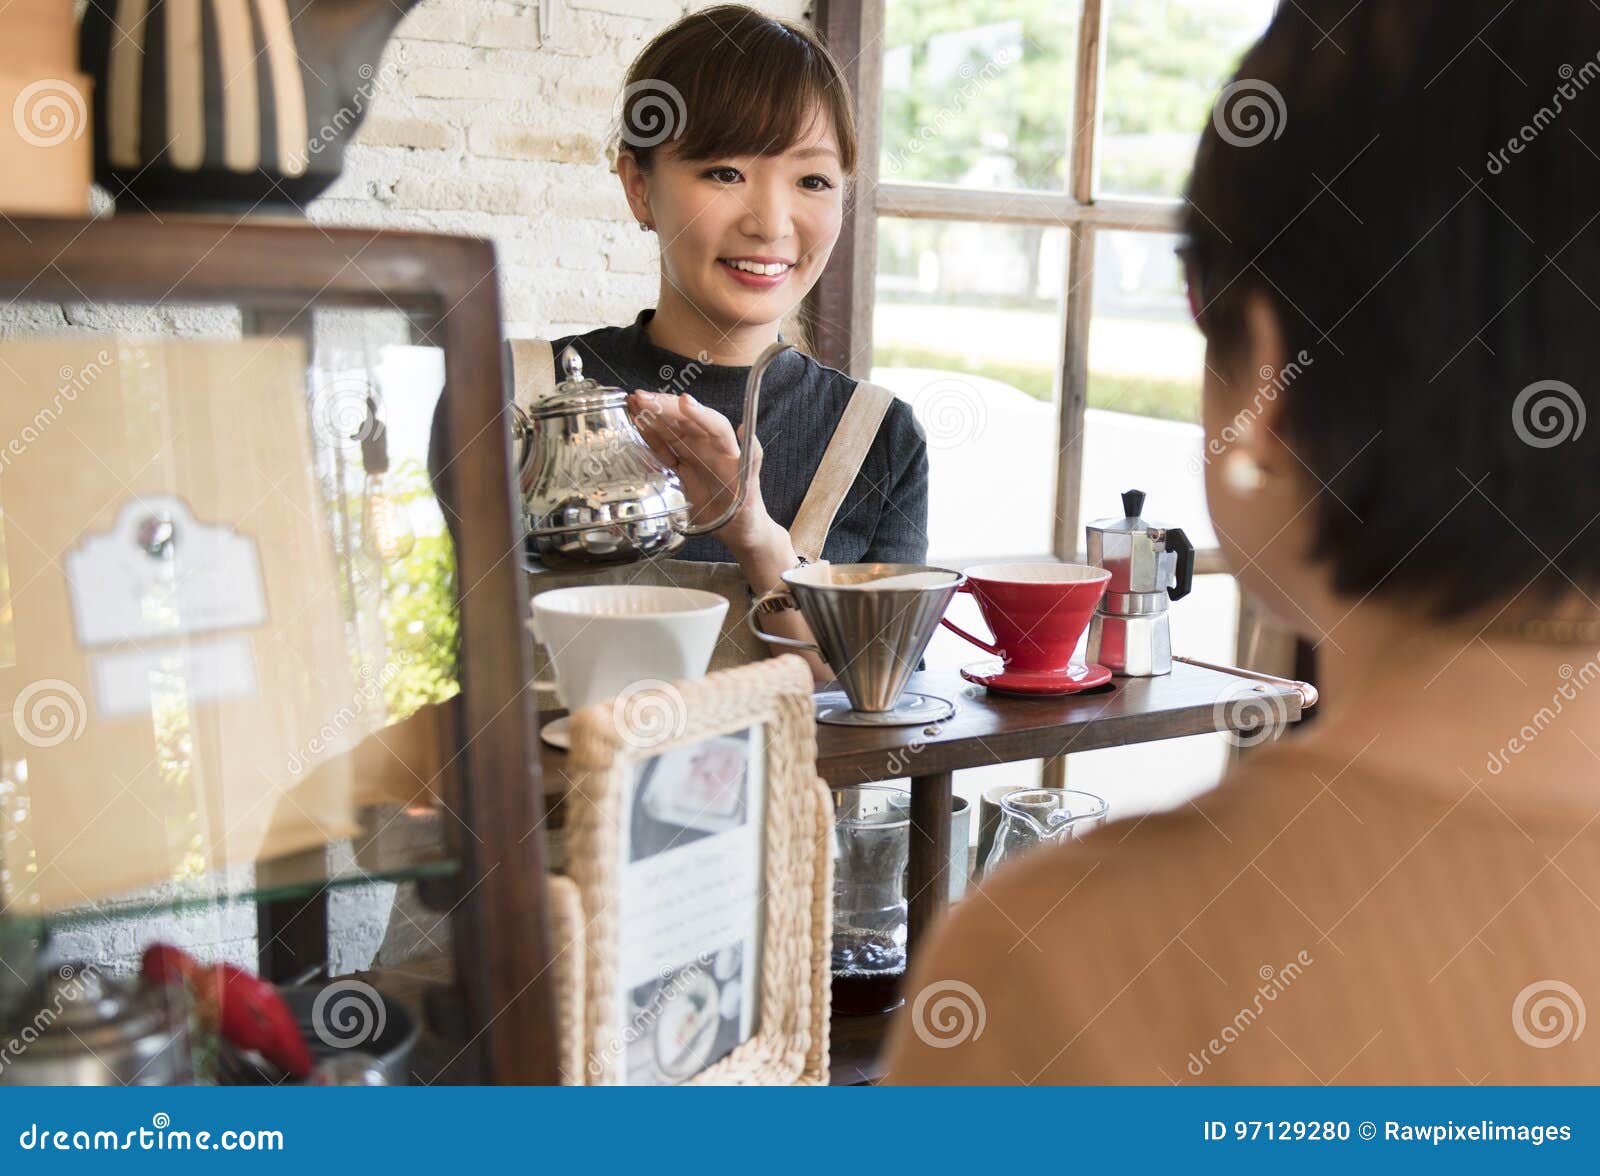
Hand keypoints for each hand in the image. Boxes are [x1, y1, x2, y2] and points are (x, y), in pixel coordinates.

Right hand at [627, 389, 771, 555]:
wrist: (738, 531)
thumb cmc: (748, 509)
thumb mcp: (750, 485)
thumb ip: (751, 457)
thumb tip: (746, 429)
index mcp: (727, 448)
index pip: (713, 424)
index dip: (698, 413)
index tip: (682, 402)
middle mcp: (709, 446)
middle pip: (685, 420)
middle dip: (664, 407)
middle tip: (641, 397)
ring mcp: (693, 455)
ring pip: (671, 430)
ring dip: (653, 415)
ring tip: (633, 401)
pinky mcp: (681, 467)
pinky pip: (664, 448)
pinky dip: (650, 436)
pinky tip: (637, 423)